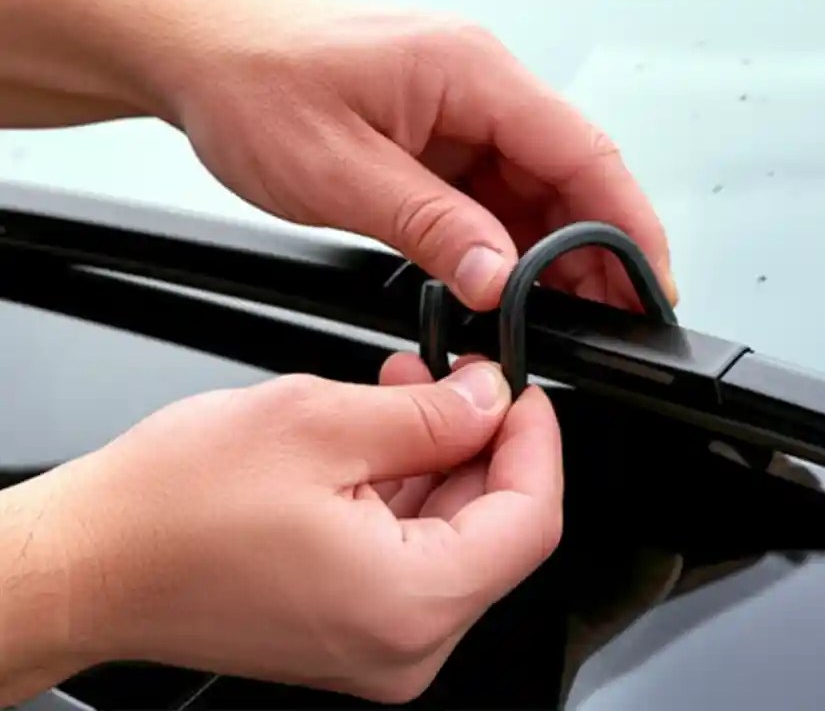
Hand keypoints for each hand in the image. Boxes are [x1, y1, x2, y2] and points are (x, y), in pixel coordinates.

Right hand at [1, 356, 562, 703]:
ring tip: (409, 394)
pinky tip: (382, 439)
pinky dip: (408, 495)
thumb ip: (431, 413)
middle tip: (460, 378)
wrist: (86, 565)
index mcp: (410, 602)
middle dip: (485, 444)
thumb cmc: (170, 511)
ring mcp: (378, 646)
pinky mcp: (350, 632)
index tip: (521, 390)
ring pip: (455, 540)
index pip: (531, 521)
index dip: (537, 443)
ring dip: (443, 462)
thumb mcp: (320, 423)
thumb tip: (491, 400)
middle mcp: (405, 646)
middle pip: (497, 532)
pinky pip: (411, 558)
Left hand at [140, 0, 676, 311]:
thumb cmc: (253, 81)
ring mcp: (463, 111)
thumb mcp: (340, 169)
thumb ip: (430, 227)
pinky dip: (511, 243)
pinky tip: (510, 285)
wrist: (196, 52)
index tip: (651, 281)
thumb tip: (499, 276)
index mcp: (472, 72)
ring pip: (539, 190)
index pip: (583, 150)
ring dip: (555, 254)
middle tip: (613, 320)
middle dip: (600, 250)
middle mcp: (480, 85)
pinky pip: (497, 193)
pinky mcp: (442, 137)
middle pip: (574, 174)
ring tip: (563, 315)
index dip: (628, 222)